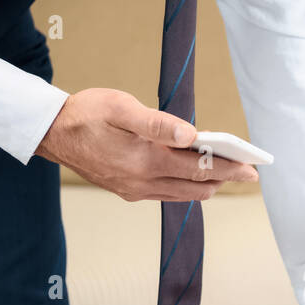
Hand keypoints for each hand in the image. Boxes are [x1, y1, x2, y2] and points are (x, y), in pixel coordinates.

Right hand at [36, 89, 258, 200]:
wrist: (52, 133)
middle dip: (225, 178)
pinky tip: (193, 178)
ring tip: (226, 174)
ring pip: (183, 195)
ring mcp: (135, 190)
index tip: (252, 169)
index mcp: (147, 160)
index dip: (229, 168)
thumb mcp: (122, 108)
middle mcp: (144, 181)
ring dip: (206, 185)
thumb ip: (158, 123)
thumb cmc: (87, 114)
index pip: (200, 168)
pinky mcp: (128, 191)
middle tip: (247, 173)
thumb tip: (191, 135)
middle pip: (197, 186)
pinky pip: (167, 195)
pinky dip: (186, 188)